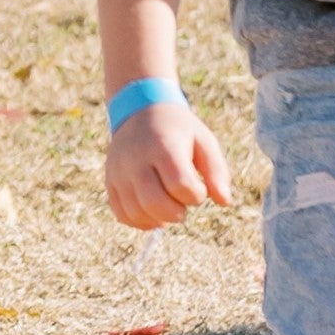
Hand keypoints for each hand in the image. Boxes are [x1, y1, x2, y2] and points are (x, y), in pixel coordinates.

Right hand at [106, 99, 236, 230]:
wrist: (139, 112)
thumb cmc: (178, 130)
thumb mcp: (204, 141)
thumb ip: (217, 171)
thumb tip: (224, 202)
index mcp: (163, 147)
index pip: (181, 186)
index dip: (196, 195)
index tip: (198, 186)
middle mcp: (136, 160)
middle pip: (155, 203)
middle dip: (177, 213)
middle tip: (183, 202)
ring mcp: (119, 172)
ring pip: (136, 212)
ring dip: (159, 219)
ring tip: (169, 207)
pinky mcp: (110, 181)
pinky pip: (121, 214)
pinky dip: (140, 222)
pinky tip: (154, 215)